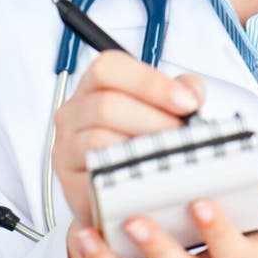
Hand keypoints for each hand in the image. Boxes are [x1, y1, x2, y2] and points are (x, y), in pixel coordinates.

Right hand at [52, 50, 204, 224]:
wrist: (127, 189)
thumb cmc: (142, 140)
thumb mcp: (164, 106)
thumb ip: (183, 90)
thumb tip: (191, 95)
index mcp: (93, 84)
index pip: (108, 68)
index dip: (149, 82)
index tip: (186, 101)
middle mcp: (73, 112)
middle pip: (106, 105)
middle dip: (154, 119)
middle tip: (182, 133)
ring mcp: (66, 148)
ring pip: (99, 140)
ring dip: (143, 147)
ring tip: (169, 153)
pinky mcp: (70, 184)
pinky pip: (97, 176)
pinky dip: (128, 174)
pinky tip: (151, 174)